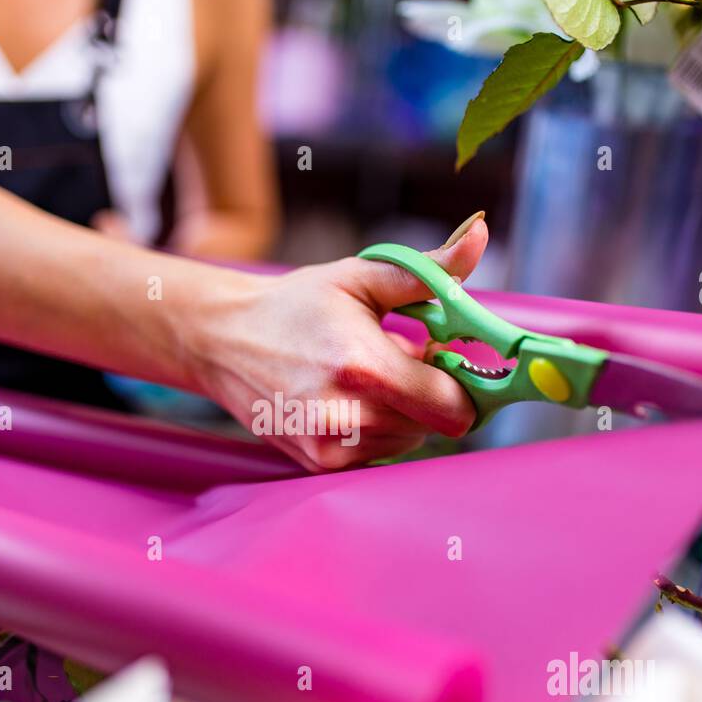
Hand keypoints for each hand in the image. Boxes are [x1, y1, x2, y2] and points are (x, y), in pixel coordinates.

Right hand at [184, 214, 487, 470]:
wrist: (222, 340)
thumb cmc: (295, 305)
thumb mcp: (359, 277)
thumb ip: (427, 269)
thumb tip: (479, 236)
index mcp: (363, 367)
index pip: (452, 406)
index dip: (462, 382)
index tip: (444, 357)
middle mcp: (348, 417)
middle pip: (435, 426)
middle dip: (431, 393)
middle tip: (400, 359)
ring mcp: (331, 447)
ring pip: (409, 441)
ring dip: (404, 412)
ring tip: (366, 376)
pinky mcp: (320, 464)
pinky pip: (379, 452)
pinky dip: (378, 427)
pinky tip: (348, 398)